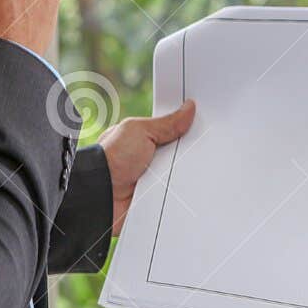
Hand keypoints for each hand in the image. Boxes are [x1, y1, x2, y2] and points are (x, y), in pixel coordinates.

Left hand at [99, 101, 195, 234]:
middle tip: (204, 146)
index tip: (206, 124)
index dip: (189, 128)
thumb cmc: (112, 159)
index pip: (174, 131)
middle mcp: (151, 158)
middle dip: (192, 151)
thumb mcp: (140, 131)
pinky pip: (179, 193)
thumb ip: (166, 123)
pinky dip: (184, 190)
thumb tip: (187, 108)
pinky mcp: (159, 198)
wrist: (101, 194)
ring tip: (195, 167)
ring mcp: (155, 179)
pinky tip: (191, 186)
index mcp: (145, 138)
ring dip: (189, 172)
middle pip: (183, 153)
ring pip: (183, 174)